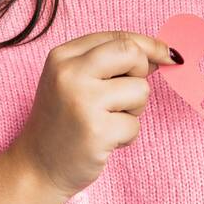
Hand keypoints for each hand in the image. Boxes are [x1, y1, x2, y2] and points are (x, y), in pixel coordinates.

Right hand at [15, 31, 181, 199]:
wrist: (36, 166)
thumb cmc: (63, 122)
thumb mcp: (75, 82)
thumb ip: (110, 64)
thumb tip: (161, 54)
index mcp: (63, 56)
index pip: (118, 37)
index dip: (148, 46)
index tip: (167, 55)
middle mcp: (70, 74)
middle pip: (132, 54)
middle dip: (141, 73)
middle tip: (124, 96)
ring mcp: (83, 102)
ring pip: (141, 90)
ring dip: (133, 110)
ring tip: (107, 121)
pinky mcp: (97, 131)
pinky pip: (135, 124)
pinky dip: (127, 136)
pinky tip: (104, 141)